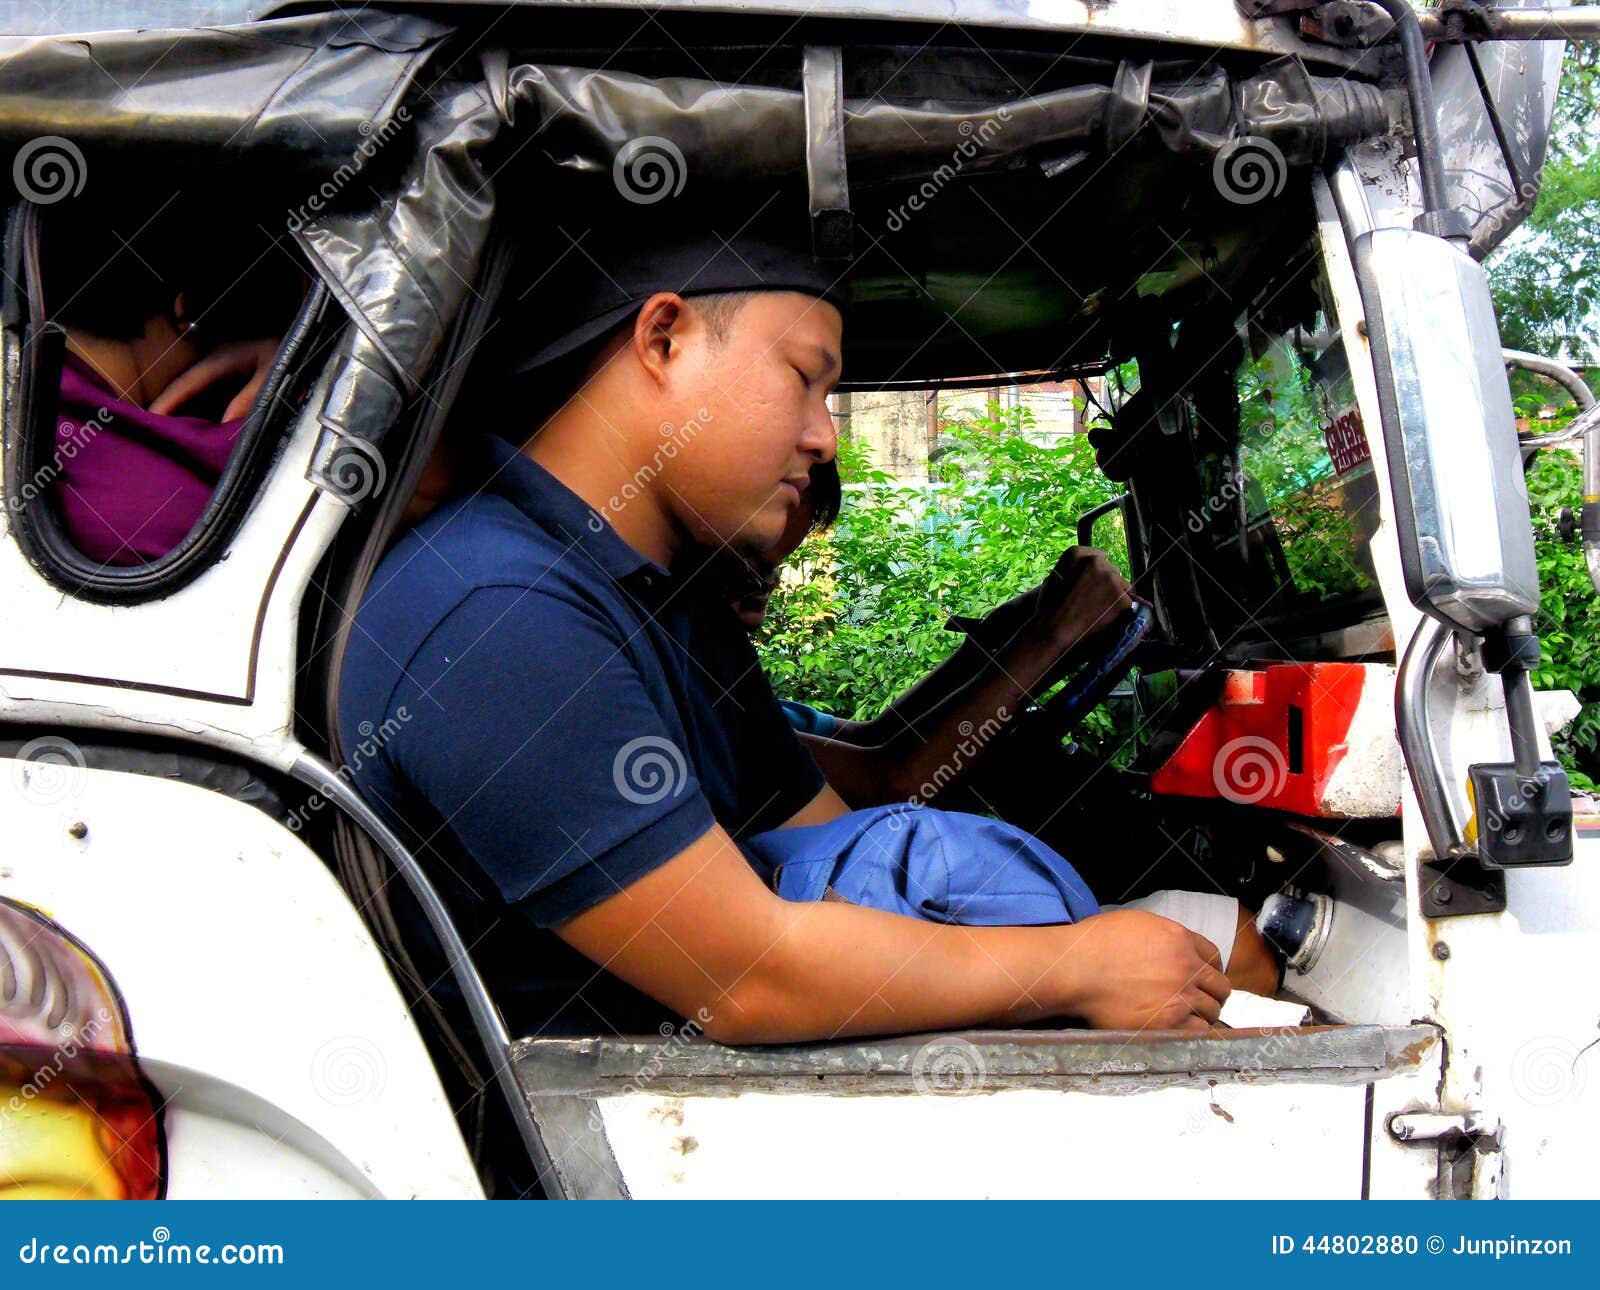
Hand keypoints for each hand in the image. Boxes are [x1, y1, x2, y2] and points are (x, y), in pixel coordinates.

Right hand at [149, 338, 279, 422]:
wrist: (303, 337)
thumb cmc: (288, 350)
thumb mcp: (271, 373)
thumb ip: (250, 397)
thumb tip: (224, 423)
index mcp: (221, 358)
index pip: (187, 383)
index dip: (167, 401)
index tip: (151, 418)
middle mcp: (216, 363)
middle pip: (185, 387)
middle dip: (167, 407)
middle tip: (150, 431)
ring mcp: (223, 370)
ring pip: (196, 392)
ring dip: (182, 410)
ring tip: (166, 432)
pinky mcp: (233, 378)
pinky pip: (211, 396)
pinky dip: (200, 409)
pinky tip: (195, 425)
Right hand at [1031, 546, 1135, 650]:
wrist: (1054, 630)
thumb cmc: (1050, 607)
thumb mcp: (1054, 577)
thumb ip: (1074, 568)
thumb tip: (1095, 565)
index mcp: (1077, 554)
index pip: (1100, 557)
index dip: (1097, 573)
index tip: (1092, 584)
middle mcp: (1097, 562)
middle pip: (1113, 572)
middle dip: (1107, 585)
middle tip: (1093, 602)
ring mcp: (1112, 580)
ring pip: (1123, 586)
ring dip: (1115, 596)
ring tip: (1098, 611)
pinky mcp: (1123, 599)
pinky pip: (1127, 603)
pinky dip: (1120, 611)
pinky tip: (1104, 618)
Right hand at [1062, 909, 1229, 1031]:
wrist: (1077, 969)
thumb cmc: (1094, 944)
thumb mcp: (1135, 924)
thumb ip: (1163, 935)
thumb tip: (1170, 947)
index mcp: (1179, 938)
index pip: (1214, 955)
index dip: (1211, 968)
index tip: (1205, 977)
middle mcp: (1187, 966)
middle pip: (1219, 985)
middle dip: (1213, 993)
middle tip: (1203, 1000)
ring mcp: (1180, 995)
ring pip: (1212, 1009)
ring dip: (1204, 1013)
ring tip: (1191, 1017)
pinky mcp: (1169, 1021)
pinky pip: (1198, 1030)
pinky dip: (1194, 1030)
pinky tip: (1182, 1028)